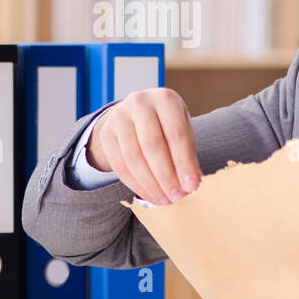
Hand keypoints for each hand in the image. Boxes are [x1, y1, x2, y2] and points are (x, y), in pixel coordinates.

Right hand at [87, 88, 200, 205]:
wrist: (136, 112)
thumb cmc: (167, 124)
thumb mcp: (182, 129)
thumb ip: (188, 153)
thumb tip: (191, 184)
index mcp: (165, 99)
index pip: (176, 134)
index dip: (184, 162)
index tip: (192, 186)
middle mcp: (140, 102)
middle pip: (152, 146)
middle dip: (166, 176)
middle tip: (177, 197)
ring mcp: (119, 116)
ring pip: (134, 158)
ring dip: (150, 185)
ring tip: (164, 200)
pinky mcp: (107, 133)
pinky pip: (120, 165)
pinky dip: (136, 185)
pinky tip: (149, 195)